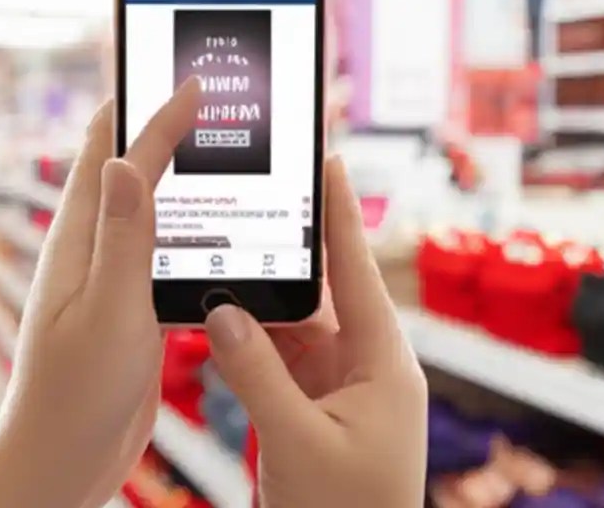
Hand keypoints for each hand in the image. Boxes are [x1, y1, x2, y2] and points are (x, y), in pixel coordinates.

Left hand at [0, 80, 201, 507]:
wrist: (61, 460)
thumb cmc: (76, 395)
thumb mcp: (109, 312)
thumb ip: (122, 238)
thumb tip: (120, 160)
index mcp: (78, 243)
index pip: (119, 159)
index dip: (158, 116)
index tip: (195, 83)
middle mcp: (90, 250)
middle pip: (124, 169)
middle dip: (160, 128)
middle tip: (203, 98)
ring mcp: (109, 277)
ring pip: (147, 207)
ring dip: (178, 173)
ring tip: (215, 147)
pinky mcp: (129, 305)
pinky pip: (160, 247)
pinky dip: (189, 223)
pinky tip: (217, 227)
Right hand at [205, 158, 427, 507]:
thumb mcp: (297, 442)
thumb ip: (256, 376)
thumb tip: (222, 312)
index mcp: (383, 362)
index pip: (357, 273)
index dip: (342, 215)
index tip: (330, 161)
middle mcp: (367, 365)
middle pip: (324, 292)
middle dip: (288, 252)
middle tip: (259, 198)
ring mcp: (342, 388)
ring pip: (296, 328)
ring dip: (260, 303)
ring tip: (224, 254)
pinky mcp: (318, 409)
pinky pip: (282, 362)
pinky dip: (251, 346)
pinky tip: (220, 322)